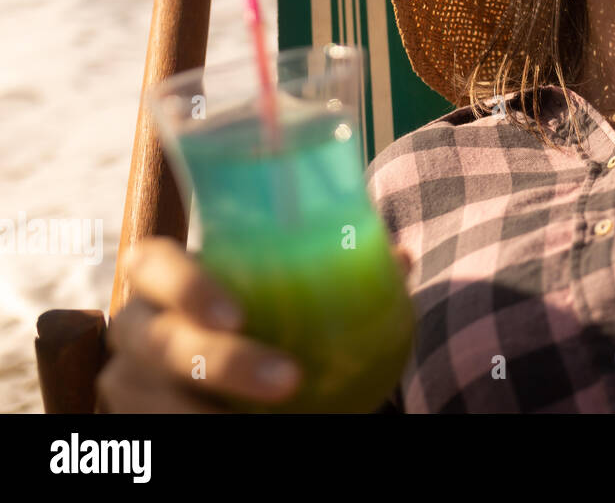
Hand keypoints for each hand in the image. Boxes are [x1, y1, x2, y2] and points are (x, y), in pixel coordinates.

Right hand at [97, 235, 411, 412]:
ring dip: (214, 416)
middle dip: (222, 364)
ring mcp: (126, 382)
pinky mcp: (135, 425)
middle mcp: (135, 328)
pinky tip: (263, 444)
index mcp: (161, 278)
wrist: (227, 375)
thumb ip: (334, 268)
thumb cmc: (262, 313)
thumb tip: (402, 255)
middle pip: (161, 343)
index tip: (237, 315)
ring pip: (154, 403)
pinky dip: (211, 435)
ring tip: (279, 424)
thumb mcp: (286, 291)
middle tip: (288, 380)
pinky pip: (164, 434)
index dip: (185, 286)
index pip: (153, 263)